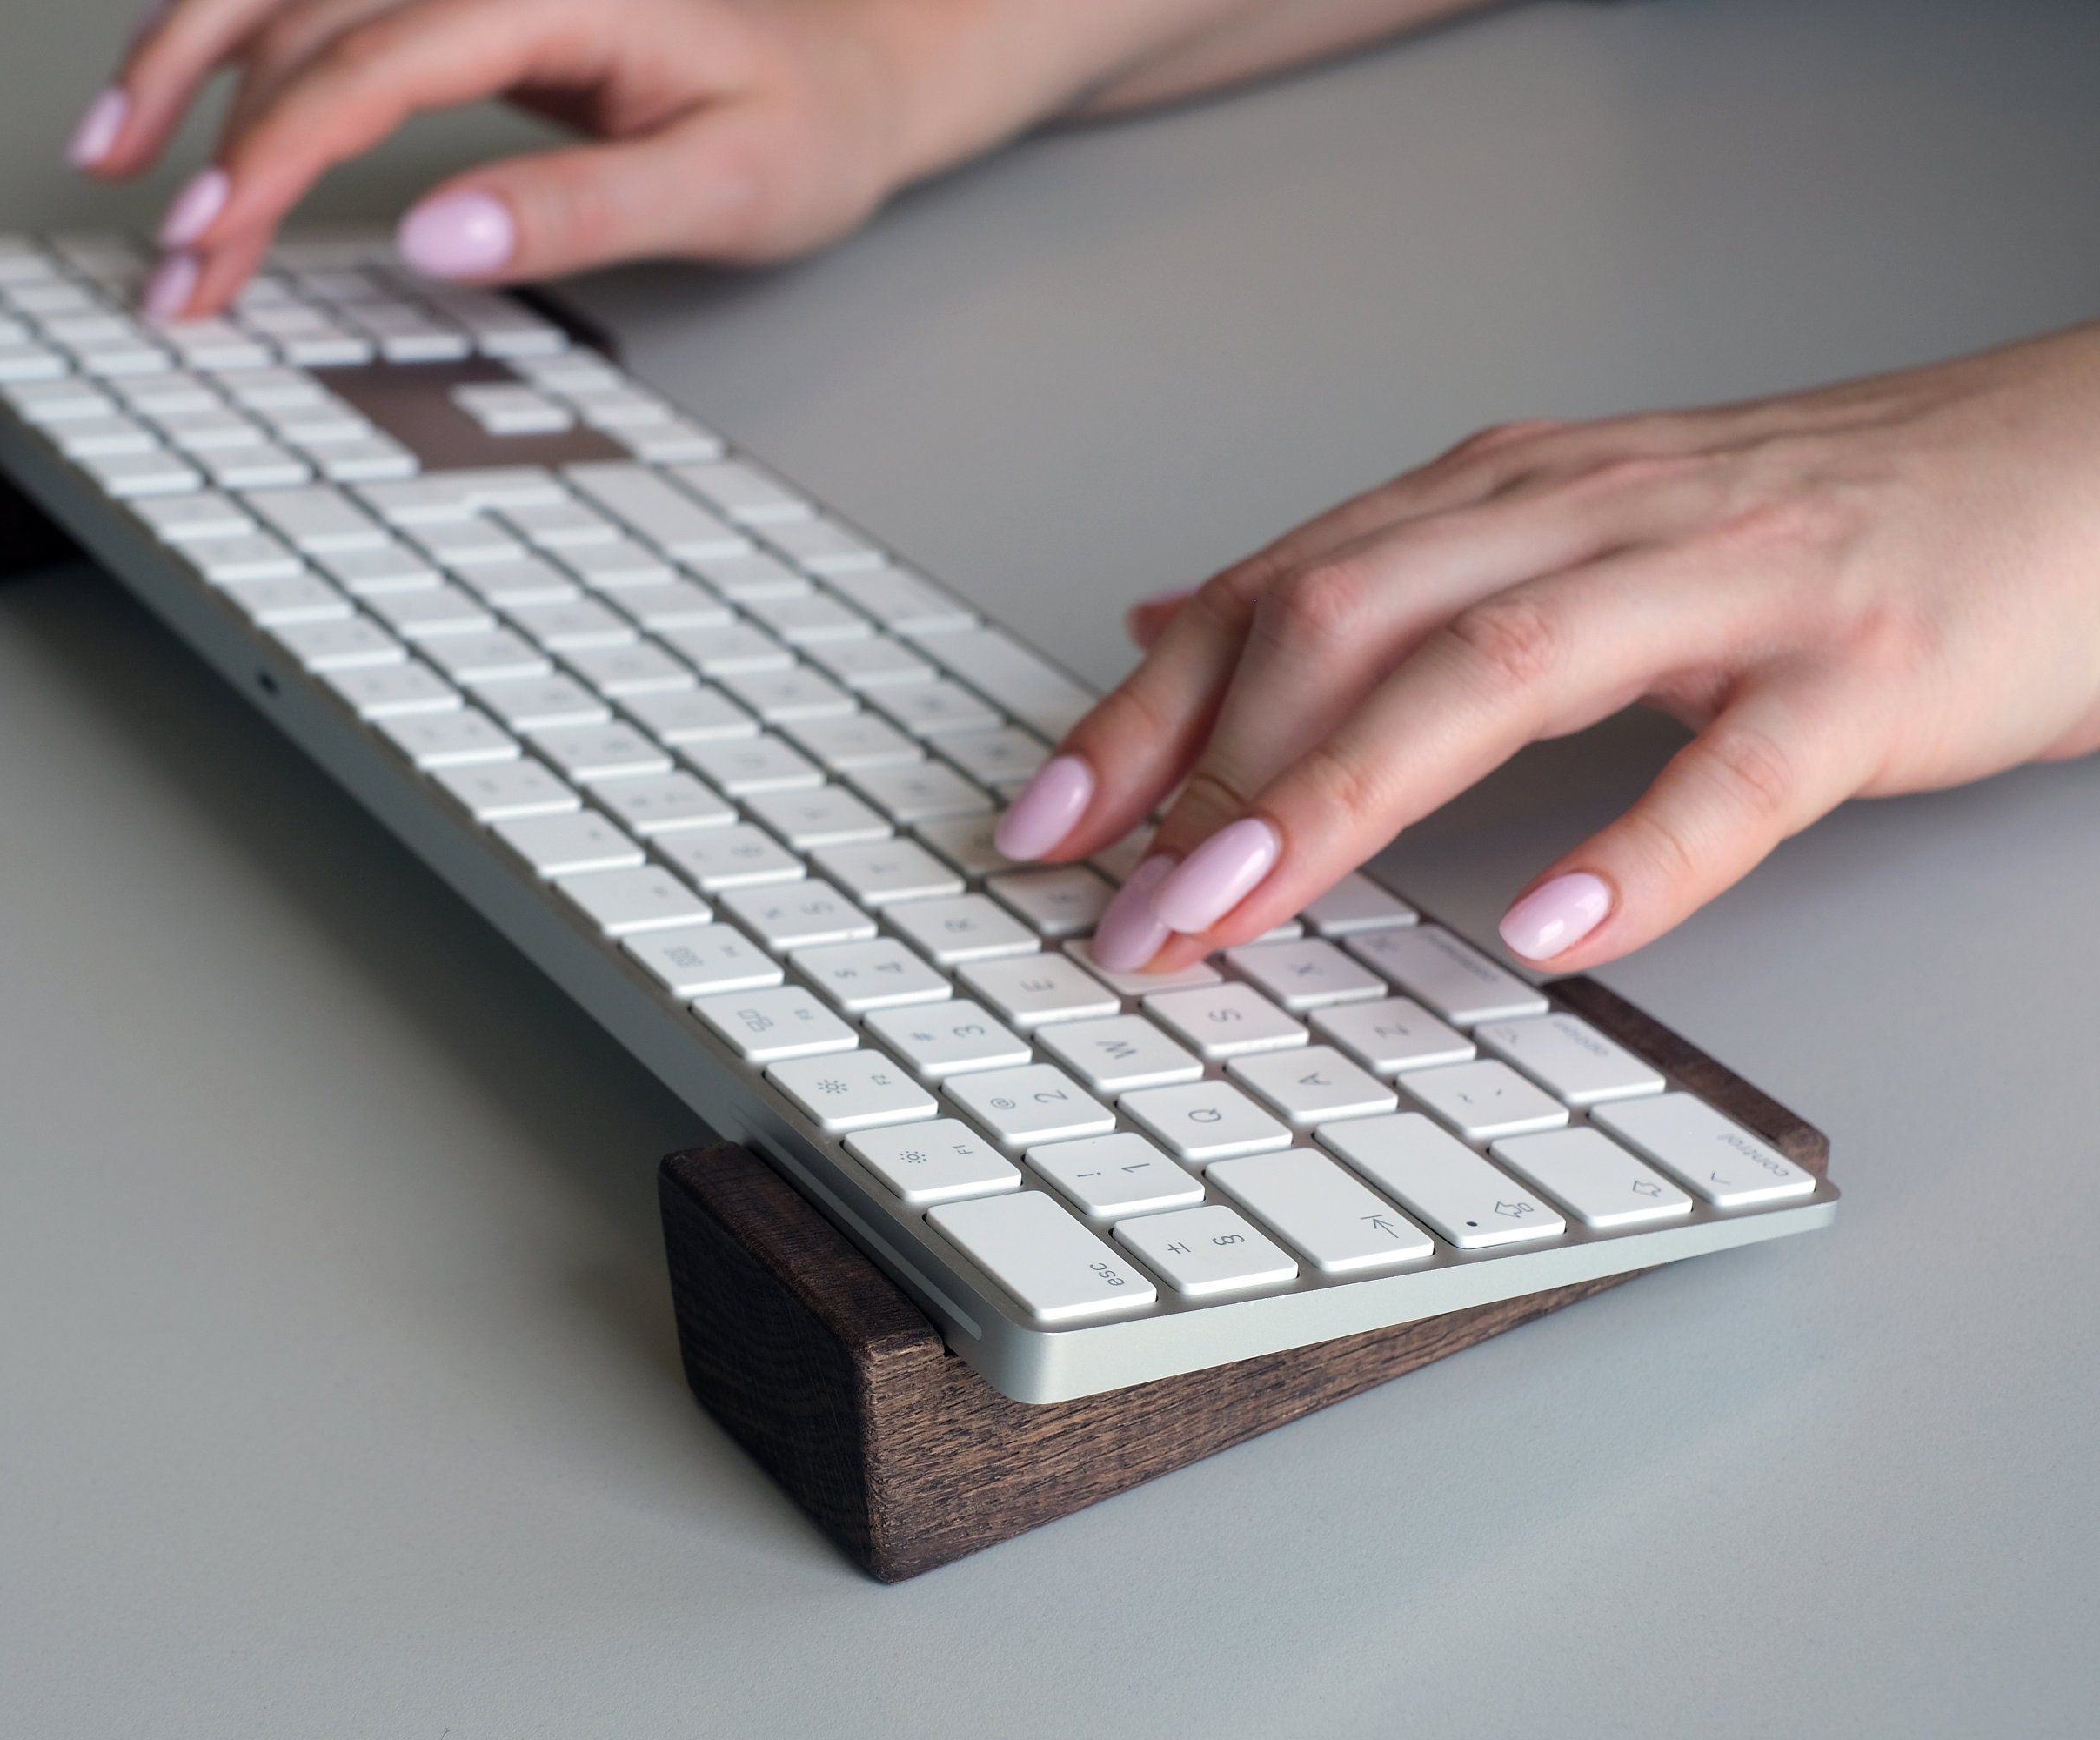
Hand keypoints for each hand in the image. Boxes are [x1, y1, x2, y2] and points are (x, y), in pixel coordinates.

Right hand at [62, 0, 1505, 317]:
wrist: (866, 61)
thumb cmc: (814, 121)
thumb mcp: (732, 181)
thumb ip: (586, 205)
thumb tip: (435, 234)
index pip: (365, 61)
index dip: (268, 155)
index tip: (204, 247)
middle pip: (296, 18)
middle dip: (204, 139)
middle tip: (160, 271)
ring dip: (185, 68)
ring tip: (112, 165)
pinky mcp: (467, 11)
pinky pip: (321, 8)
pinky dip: (239, 53)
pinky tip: (189, 111)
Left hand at [987, 323, 2099, 973]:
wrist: (2067, 472)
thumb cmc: (1798, 523)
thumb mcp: (1552, 525)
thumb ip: (1366, 577)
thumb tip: (1171, 616)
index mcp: (1503, 494)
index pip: (1276, 591)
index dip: (1140, 713)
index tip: (1039, 826)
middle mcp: (1586, 518)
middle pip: (1350, 617)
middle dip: (1206, 765)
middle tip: (1117, 906)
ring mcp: (1723, 587)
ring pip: (1498, 672)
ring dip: (1342, 796)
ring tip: (1238, 907)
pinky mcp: (1857, 670)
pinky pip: (1735, 769)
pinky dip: (1635, 852)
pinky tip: (1549, 933)